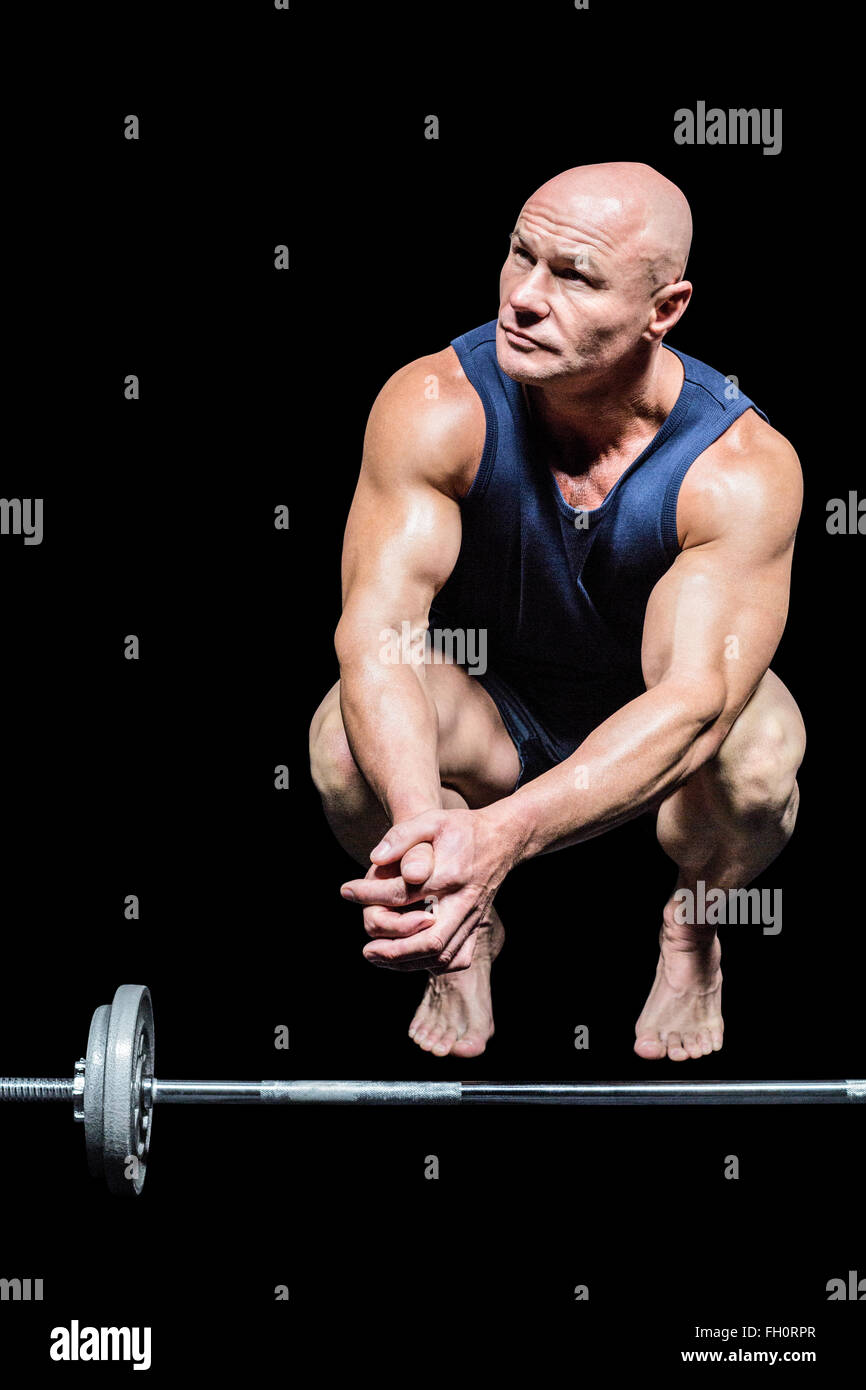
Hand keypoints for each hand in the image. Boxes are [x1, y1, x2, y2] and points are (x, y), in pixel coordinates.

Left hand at [340, 805, 515, 971]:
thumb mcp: (432, 820)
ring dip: (407, 962)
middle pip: (428, 940)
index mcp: (449, 874)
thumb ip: (403, 835)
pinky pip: (455, 958)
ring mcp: (473, 918)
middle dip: (394, 951)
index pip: (403, 893)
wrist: (502, 839)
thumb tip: (375, 859)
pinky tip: (407, 959)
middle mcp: (463, 901)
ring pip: (442, 956)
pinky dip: (429, 965)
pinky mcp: (476, 927)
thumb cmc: (461, 829)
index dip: (369, 894)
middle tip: (366, 951)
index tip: (347, 890)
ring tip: (378, 956)